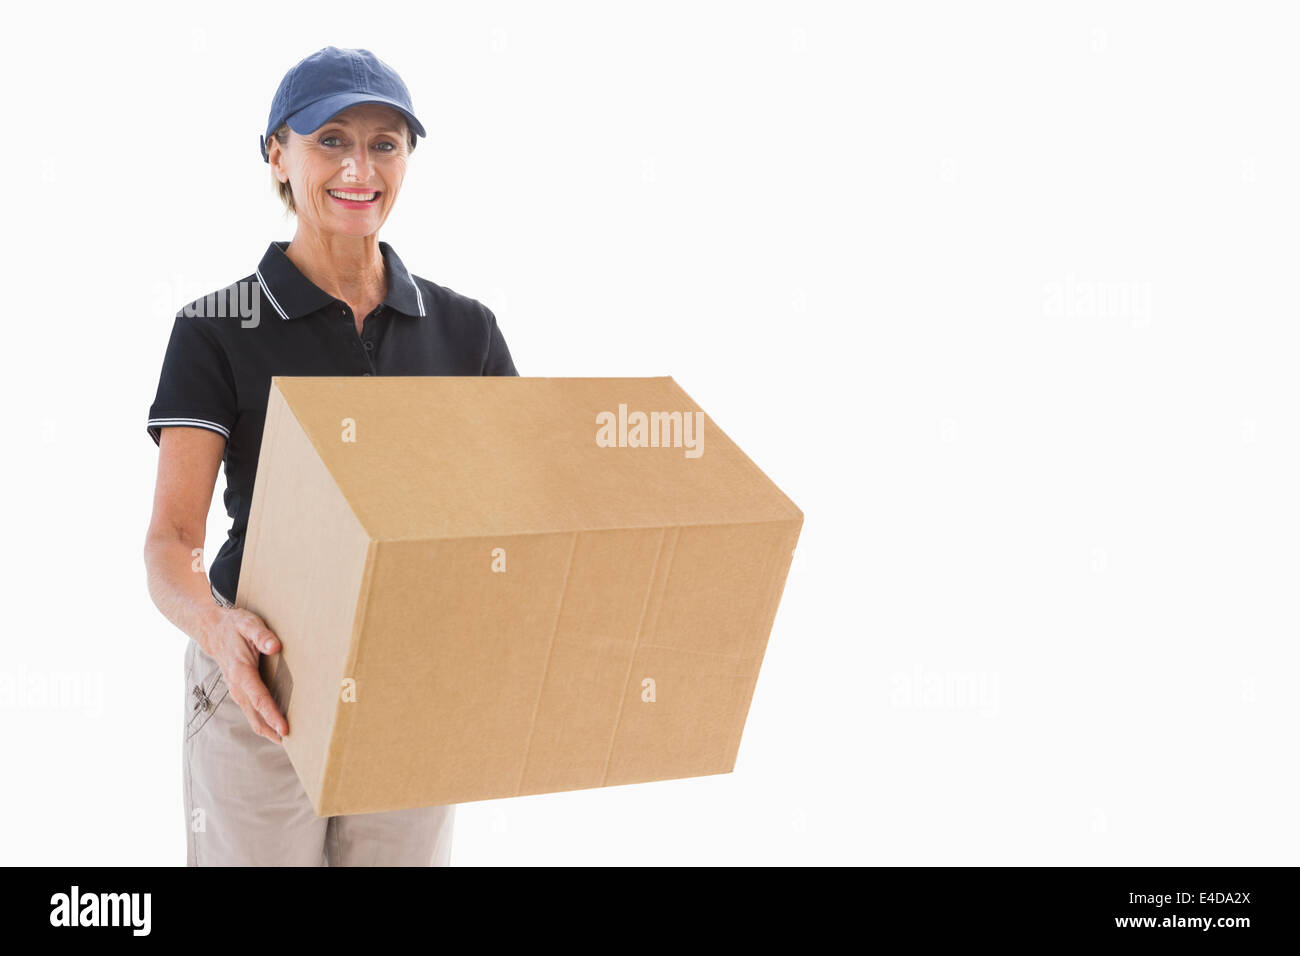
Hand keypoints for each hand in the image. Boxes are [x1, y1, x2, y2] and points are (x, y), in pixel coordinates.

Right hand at [202, 606, 287, 741]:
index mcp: (241, 672)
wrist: (213, 630)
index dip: (272, 715)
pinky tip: (278, 729)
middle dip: (272, 732)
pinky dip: (265, 723)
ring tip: (290, 742)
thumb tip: (275, 647)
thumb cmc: (235, 626)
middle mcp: (237, 687)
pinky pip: (253, 712)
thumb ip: (262, 636)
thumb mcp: (249, 624)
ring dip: (269, 731)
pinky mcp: (241, 692)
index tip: (284, 729)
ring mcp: (238, 692)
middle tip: (295, 744)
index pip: (259, 698)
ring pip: (253, 718)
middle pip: (256, 716)